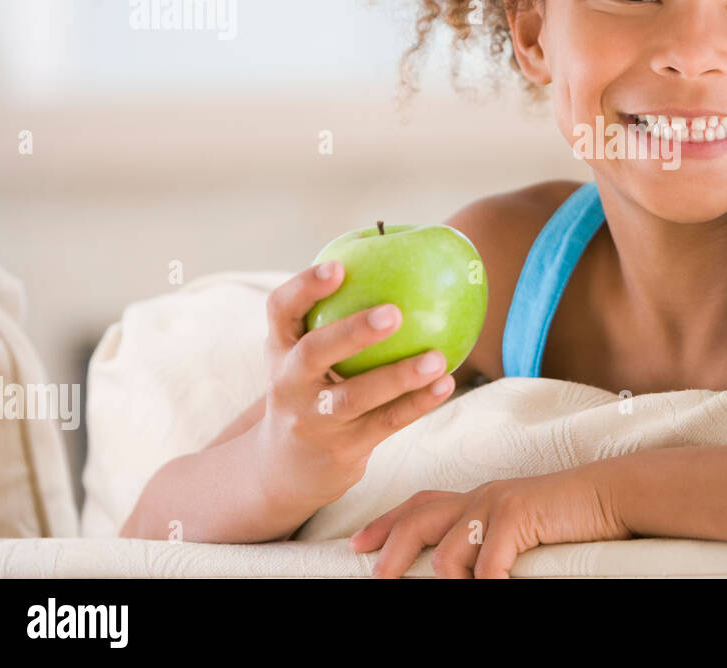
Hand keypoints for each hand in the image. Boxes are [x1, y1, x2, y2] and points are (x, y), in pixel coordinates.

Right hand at [253, 261, 457, 514]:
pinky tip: (446, 384)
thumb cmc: (314, 387)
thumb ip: (340, 315)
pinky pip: (386, 423)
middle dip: (351, 333)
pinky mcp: (342, 449)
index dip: (304, 287)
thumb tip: (407, 258)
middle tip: (393, 313)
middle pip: (313, 354)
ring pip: (354, 398)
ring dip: (398, 377)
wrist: (286, 469)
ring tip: (437, 358)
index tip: (337, 267)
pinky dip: (417, 404)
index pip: (280, 310)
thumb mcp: (308, 355)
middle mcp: (289, 384)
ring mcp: (314, 420)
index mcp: (280, 349)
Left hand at [348, 464, 634, 577]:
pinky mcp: (517, 515)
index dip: (385, 522)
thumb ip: (488, 543)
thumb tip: (460, 571)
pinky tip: (495, 588)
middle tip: (377, 577)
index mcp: (477, 499)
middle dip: (391, 551)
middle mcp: (480, 496)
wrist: (609, 495)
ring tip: (465, 591)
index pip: (420, 505)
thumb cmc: (569, 518)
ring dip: (450, 582)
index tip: (357, 544)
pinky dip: (487, 583)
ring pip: (449, 551)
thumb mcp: (518, 529)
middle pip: (418, 519)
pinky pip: (488, 563)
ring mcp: (497, 503)